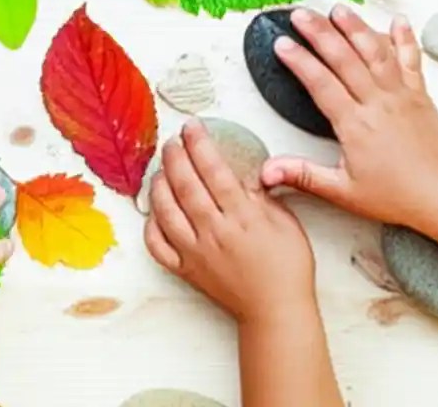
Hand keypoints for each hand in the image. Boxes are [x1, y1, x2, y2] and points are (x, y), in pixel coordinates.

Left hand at [145, 120, 314, 322]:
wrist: (276, 310)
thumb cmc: (287, 267)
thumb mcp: (285, 222)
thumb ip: (262, 195)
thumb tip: (244, 170)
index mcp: (242, 217)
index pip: (214, 171)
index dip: (200, 145)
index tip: (192, 127)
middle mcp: (215, 232)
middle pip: (186, 185)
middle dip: (175, 156)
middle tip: (172, 140)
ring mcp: (196, 252)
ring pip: (166, 212)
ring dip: (159, 185)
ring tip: (160, 168)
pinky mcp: (186, 270)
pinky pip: (158, 246)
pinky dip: (151, 226)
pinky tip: (154, 210)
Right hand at [259, 6, 437, 228]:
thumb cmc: (396, 195)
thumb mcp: (342, 191)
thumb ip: (303, 175)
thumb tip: (267, 172)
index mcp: (356, 125)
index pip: (321, 84)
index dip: (299, 61)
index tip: (281, 43)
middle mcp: (378, 103)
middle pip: (345, 58)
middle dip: (320, 32)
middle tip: (300, 14)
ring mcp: (401, 95)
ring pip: (375, 52)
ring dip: (356, 28)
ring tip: (338, 9)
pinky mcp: (419, 95)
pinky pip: (411, 60)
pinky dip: (404, 38)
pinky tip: (397, 20)